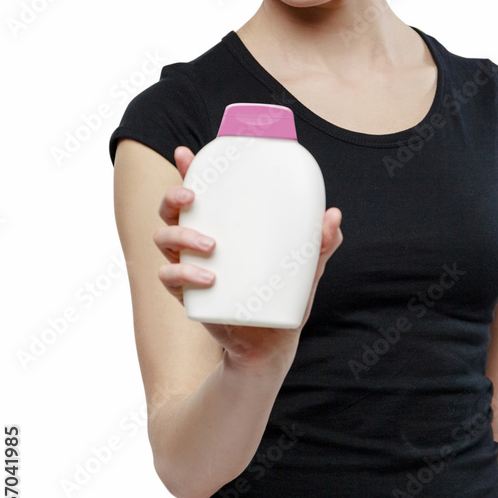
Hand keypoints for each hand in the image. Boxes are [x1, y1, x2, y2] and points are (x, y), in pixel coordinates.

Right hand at [153, 146, 342, 366]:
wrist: (271, 345)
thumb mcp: (305, 268)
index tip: (186, 153)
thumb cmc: (282, 297)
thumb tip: (334, 216)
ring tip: (211, 246)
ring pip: (163, 239)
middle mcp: (198, 243)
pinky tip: (210, 278)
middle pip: (170, 211)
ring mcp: (189, 267)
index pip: (200, 193)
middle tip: (192, 198)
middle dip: (173, 197)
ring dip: (181, 236)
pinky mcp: (187, 295)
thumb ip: (320, 244)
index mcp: (222, 227)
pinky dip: (184, 274)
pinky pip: (169, 277)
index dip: (190, 170)